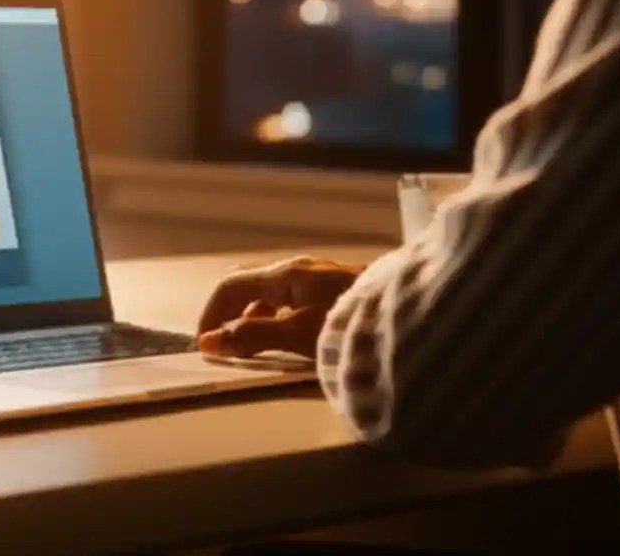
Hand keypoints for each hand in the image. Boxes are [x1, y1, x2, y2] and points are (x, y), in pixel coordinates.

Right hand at [197, 257, 363, 358]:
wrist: (414, 317)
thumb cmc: (350, 326)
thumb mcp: (297, 335)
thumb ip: (253, 337)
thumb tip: (210, 341)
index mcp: (285, 275)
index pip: (230, 286)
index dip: (211, 314)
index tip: (205, 345)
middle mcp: (299, 270)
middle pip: (250, 286)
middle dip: (231, 314)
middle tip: (225, 345)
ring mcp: (319, 278)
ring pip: (273, 295)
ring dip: (255, 318)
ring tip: (254, 348)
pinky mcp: (337, 291)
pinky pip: (294, 301)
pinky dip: (278, 319)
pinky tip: (289, 339)